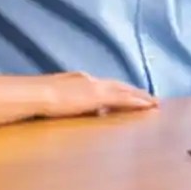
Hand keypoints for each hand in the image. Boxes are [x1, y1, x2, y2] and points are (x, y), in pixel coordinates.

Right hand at [34, 72, 158, 117]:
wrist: (36, 94)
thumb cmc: (38, 98)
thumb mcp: (56, 98)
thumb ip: (69, 101)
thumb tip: (76, 109)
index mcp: (80, 80)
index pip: (105, 86)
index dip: (119, 90)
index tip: (129, 94)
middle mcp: (91, 80)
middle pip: (119, 85)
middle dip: (134, 91)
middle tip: (150, 98)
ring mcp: (95, 87)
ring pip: (125, 90)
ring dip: (140, 96)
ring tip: (154, 102)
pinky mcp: (98, 96)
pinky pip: (123, 99)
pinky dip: (136, 101)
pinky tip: (147, 106)